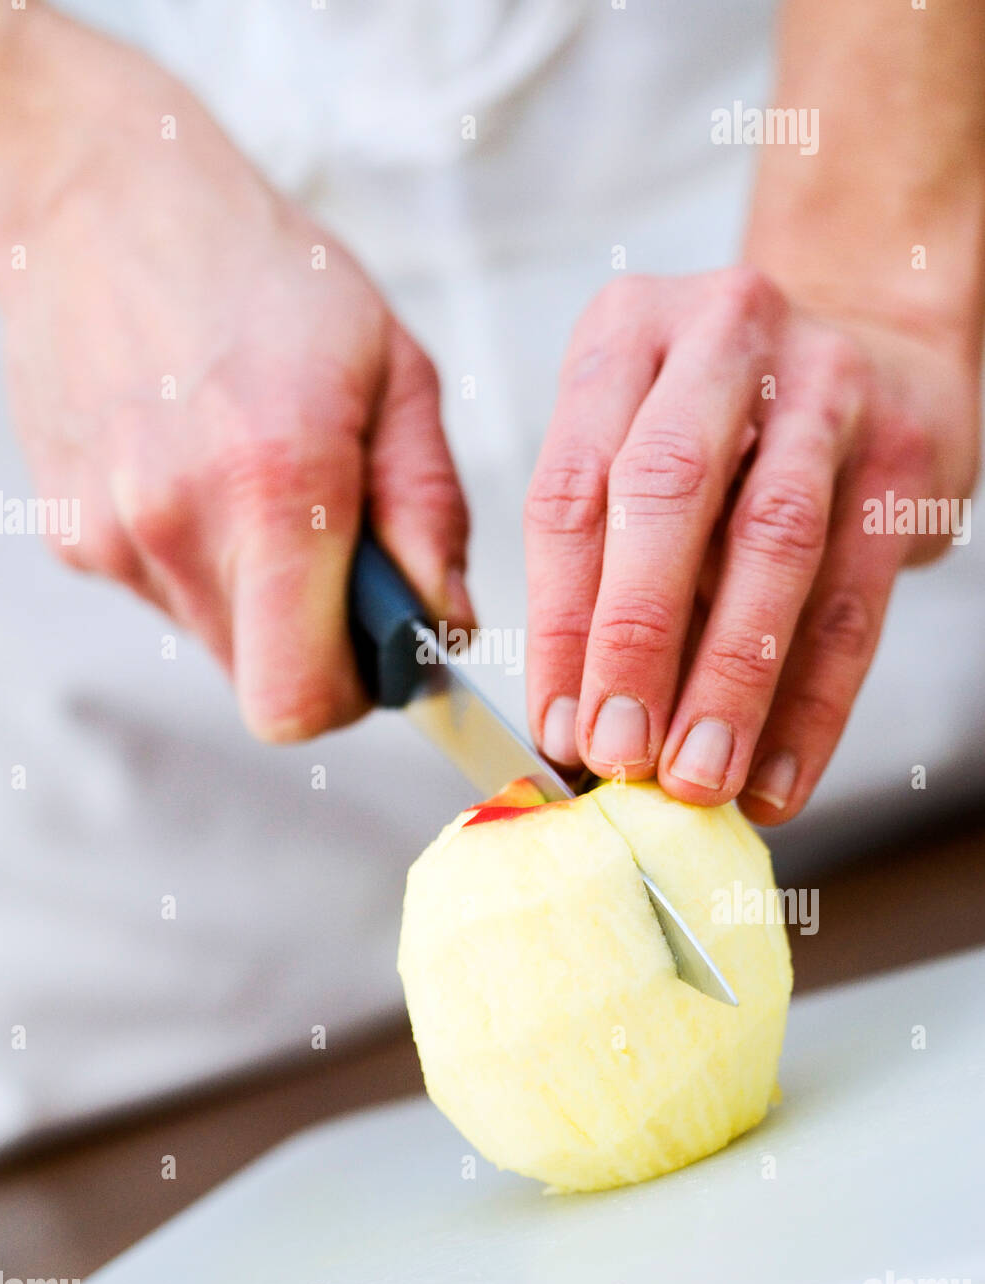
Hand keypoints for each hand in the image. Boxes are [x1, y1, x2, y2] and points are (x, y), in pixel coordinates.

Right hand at [0, 12, 471, 740]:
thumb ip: (430, 510)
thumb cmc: (269, 274)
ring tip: (263, 488)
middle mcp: (175, 523)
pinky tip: (204, 471)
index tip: (385, 649)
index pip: (301, 700)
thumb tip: (445, 623)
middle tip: (339, 560)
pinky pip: (165, 593)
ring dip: (259, 599)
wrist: (102, 201)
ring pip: (215, 641)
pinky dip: (202, 561)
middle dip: (317, 647)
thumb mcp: (394, 369)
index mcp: (276, 483)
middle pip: (261, 684)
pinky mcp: (69, 533)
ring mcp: (109, 533)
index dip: (356, 695)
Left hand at [525, 267, 978, 821]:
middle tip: (619, 751)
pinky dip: (813, 701)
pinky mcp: (900, 450)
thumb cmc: (724, 424)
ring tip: (698, 776)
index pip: (572, 491)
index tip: (555, 726)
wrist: (872, 347)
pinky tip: (776, 775)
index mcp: (622, 335)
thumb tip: (575, 723)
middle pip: (666, 492)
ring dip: (730, 681)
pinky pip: (854, 595)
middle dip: (635, 638)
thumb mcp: (639, 446)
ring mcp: (821, 384)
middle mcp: (720, 339)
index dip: (560, 621)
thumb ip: (604, 561)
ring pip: (772, 544)